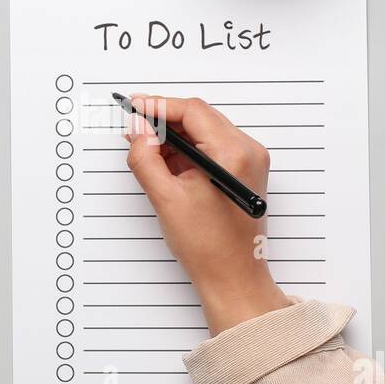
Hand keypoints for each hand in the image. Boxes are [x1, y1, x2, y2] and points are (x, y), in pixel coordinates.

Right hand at [124, 96, 289, 334]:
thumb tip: (138, 131)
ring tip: (147, 150)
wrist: (233, 278)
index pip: (192, 111)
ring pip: (205, 131)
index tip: (135, 106)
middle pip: (200, 117)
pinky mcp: (244, 172)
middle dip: (165, 120)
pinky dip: (188, 150)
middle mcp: (248, 152)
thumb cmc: (208, 248)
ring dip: (175, 136)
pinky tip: (166, 162)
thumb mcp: (165, 198)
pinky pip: (212, 147)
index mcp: (233, 154)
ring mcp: (249, 162)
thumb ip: (146, 158)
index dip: (159, 106)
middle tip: (135, 127)